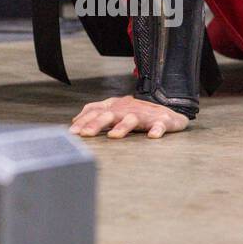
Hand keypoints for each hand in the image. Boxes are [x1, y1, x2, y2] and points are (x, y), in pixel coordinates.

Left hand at [69, 96, 189, 138]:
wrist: (169, 112)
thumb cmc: (140, 114)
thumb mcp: (116, 110)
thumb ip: (97, 113)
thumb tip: (75, 120)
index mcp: (116, 107)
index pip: (97, 111)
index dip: (84, 120)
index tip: (72, 132)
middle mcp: (128, 109)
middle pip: (110, 114)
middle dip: (96, 123)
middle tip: (85, 134)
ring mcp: (145, 115)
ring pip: (132, 119)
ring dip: (123, 127)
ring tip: (114, 136)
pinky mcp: (162, 121)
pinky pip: (160, 125)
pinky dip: (157, 130)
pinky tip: (153, 136)